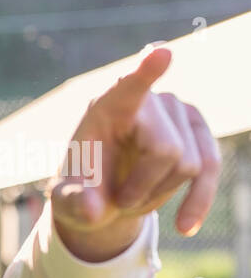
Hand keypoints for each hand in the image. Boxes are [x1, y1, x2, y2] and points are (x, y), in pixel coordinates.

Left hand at [51, 46, 221, 262]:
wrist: (103, 196)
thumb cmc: (82, 189)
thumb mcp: (66, 201)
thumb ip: (73, 204)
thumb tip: (93, 210)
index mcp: (107, 107)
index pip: (128, 87)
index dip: (145, 72)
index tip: (161, 52)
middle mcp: (149, 101)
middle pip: (167, 150)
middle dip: (143, 187)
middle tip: (117, 199)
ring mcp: (179, 113)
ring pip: (190, 165)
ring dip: (159, 194)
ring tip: (133, 195)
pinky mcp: (199, 133)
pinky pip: (210, 169)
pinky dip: (198, 201)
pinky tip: (186, 225)